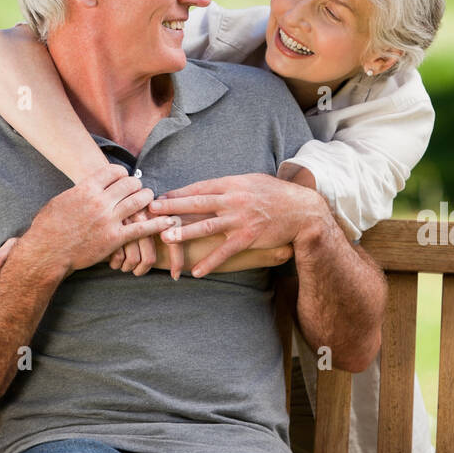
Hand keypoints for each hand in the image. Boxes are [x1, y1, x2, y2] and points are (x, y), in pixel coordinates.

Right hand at [22, 162, 179, 276]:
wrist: (47, 252)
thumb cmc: (48, 227)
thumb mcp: (60, 200)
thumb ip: (78, 190)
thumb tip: (87, 184)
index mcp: (86, 188)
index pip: (113, 171)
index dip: (122, 173)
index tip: (124, 177)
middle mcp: (100, 201)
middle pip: (129, 184)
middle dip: (136, 184)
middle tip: (139, 187)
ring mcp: (109, 220)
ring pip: (138, 201)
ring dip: (147, 197)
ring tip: (150, 199)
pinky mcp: (115, 238)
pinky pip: (142, 228)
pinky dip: (157, 223)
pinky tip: (167, 220)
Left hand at [149, 173, 317, 276]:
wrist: (301, 210)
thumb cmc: (274, 194)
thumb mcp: (250, 181)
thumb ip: (227, 186)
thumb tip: (205, 188)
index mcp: (231, 184)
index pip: (198, 187)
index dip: (177, 193)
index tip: (159, 197)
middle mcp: (233, 200)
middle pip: (197, 203)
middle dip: (172, 207)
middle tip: (152, 211)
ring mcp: (240, 219)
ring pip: (207, 226)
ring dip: (186, 232)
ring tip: (166, 237)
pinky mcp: (248, 237)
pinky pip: (225, 251)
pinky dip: (210, 262)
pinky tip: (196, 271)